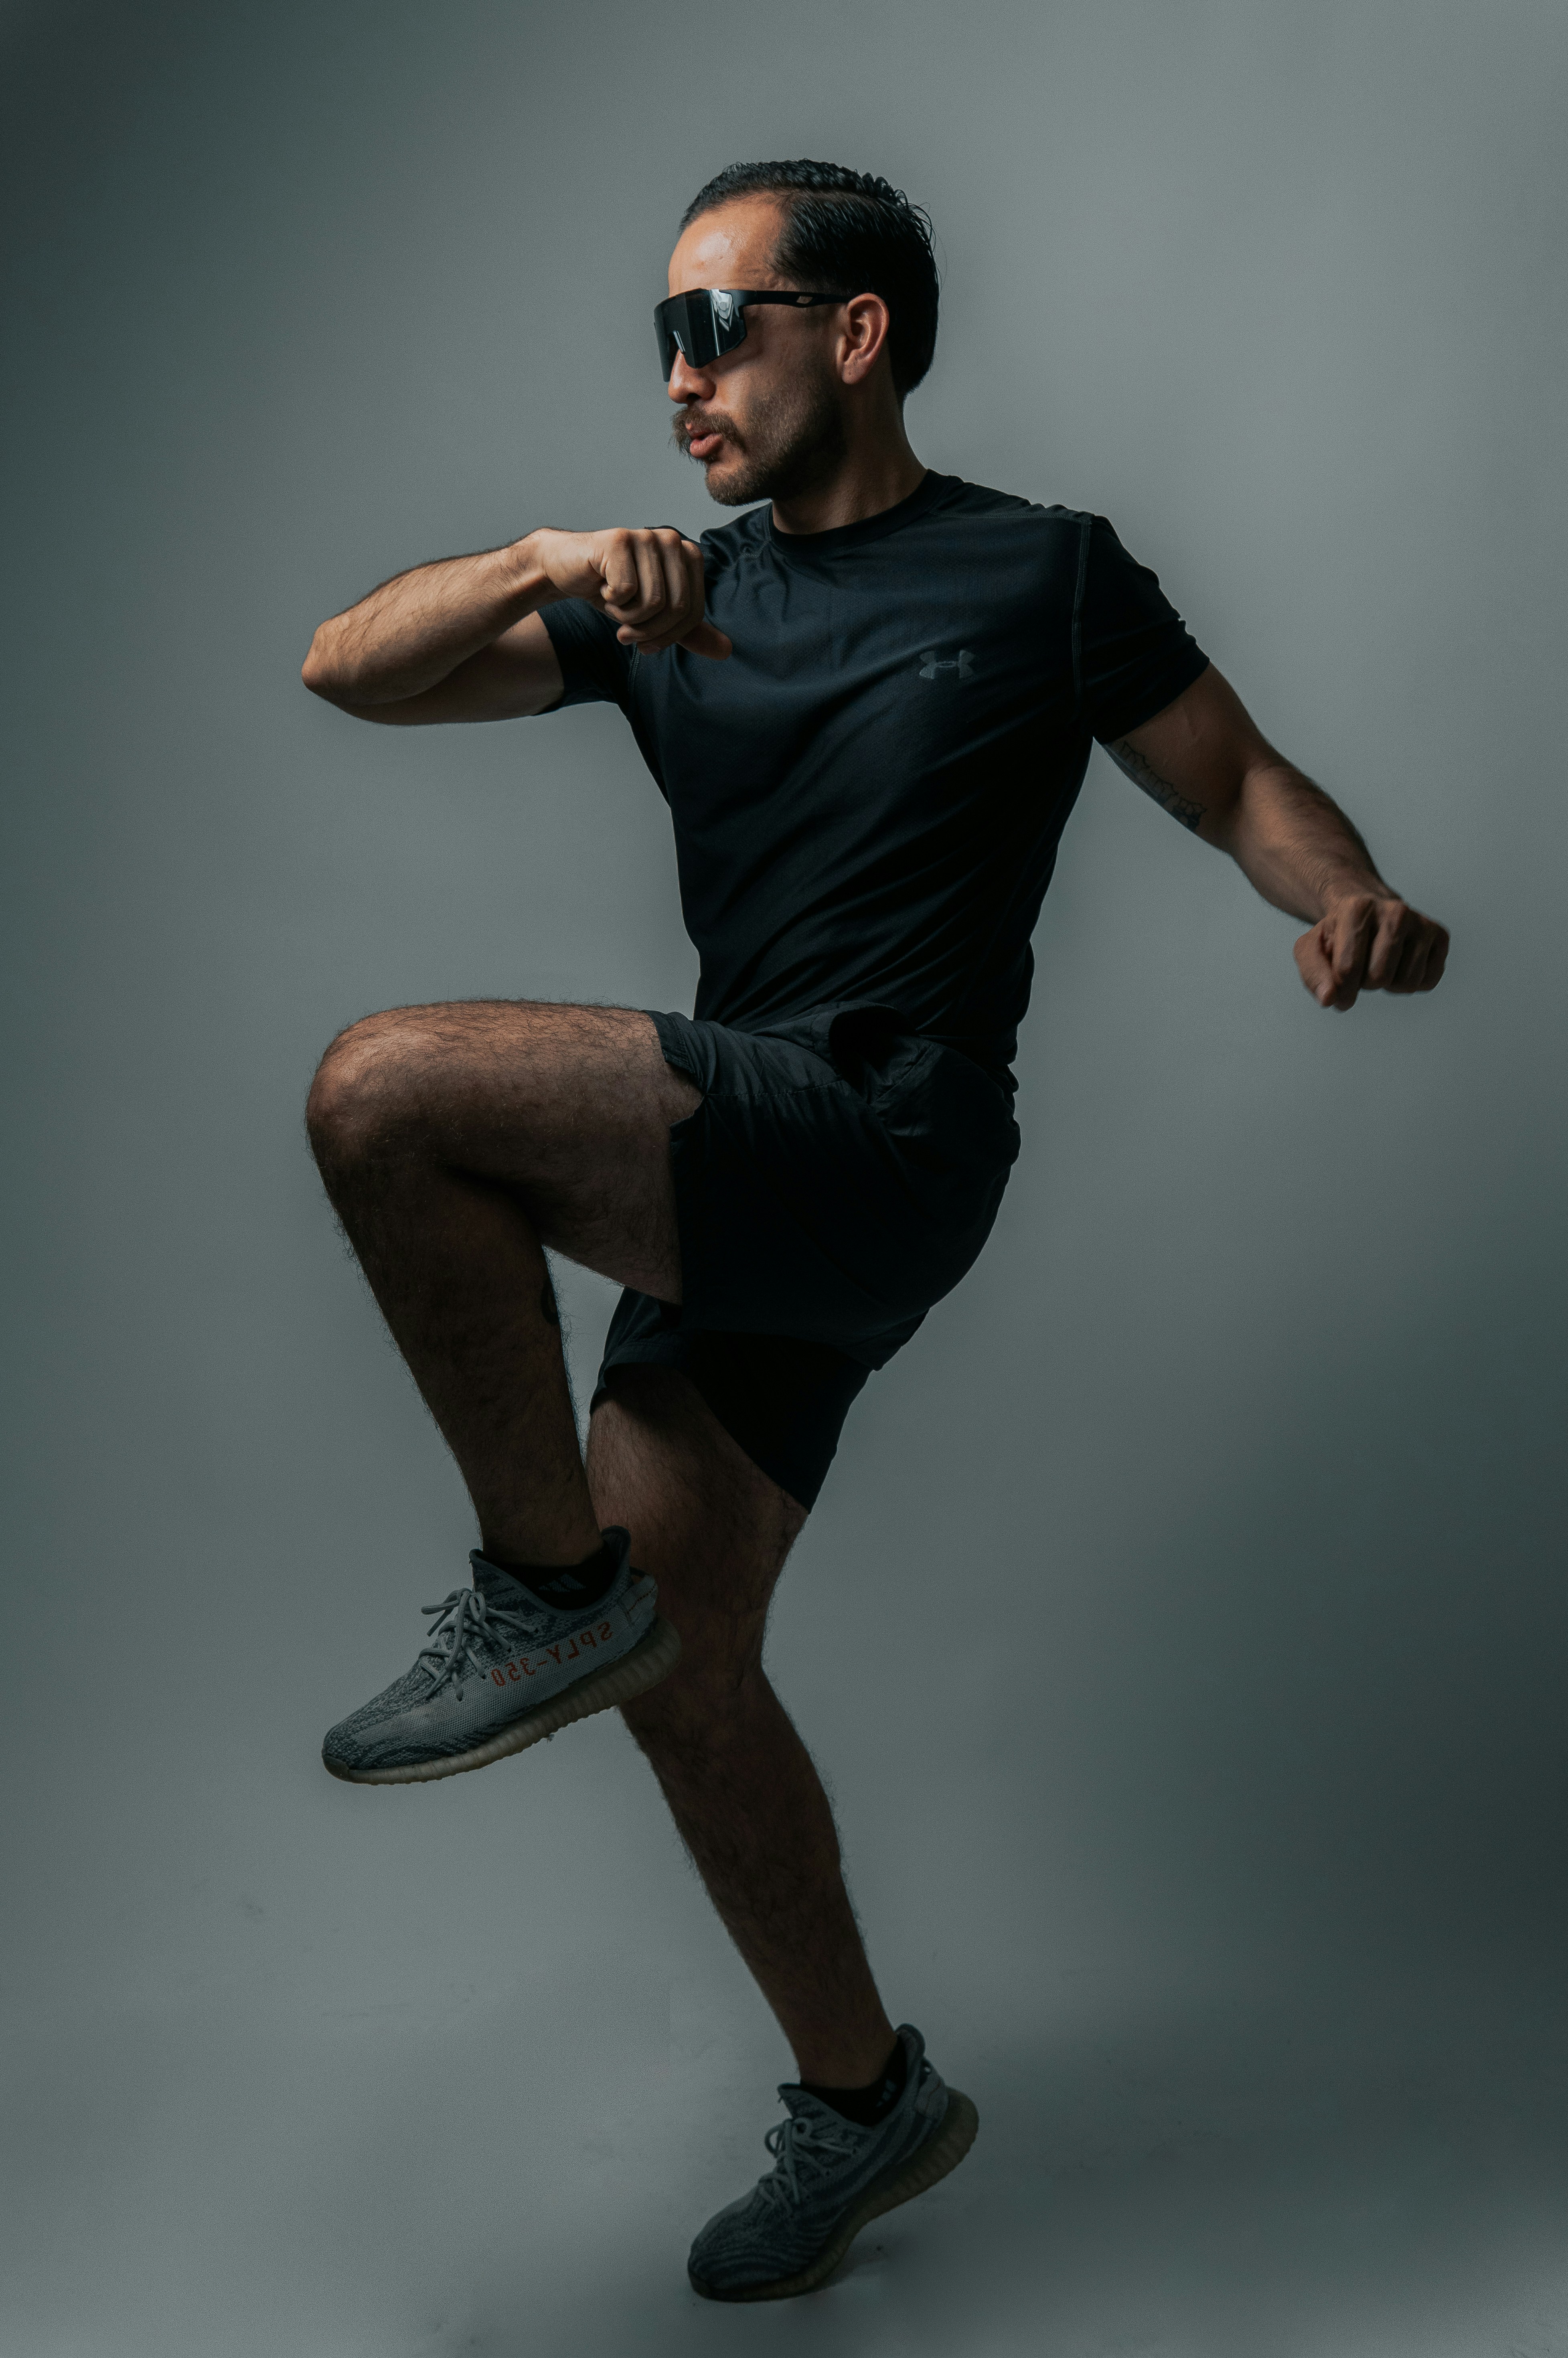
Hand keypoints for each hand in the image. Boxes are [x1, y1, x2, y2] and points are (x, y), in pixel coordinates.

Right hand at [528, 527, 730, 658]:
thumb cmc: (615, 590)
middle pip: (676, 608)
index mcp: (688, 555)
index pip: (693, 612)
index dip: (669, 636)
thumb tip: (726, 651)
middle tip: (626, 632)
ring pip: (652, 602)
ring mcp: (646, 536)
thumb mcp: (657, 617)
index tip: (647, 643)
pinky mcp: (619, 540)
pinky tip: (602, 587)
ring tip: (615, 604)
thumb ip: (689, 631)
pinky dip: (611, 601)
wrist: (570, 571)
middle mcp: (672, 540)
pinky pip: (627, 591)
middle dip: (648, 630)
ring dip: (627, 617)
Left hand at [1293, 891, 1449, 1009]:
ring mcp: (1421, 923)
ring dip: (1388, 985)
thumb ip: (1313, 975)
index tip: (1336, 983)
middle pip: (1378, 978)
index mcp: (1358, 909)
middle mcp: (1395, 911)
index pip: (1348, 969)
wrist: (1365, 913)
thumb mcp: (1311, 950)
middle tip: (1362, 964)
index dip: (1340, 989)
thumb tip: (1329, 999)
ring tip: (1379, 962)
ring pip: (1406, 982)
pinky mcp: (1440, 936)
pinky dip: (1409, 983)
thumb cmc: (1337, 935)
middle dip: (1365, 983)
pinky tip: (1399, 964)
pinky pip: (1426, 982)